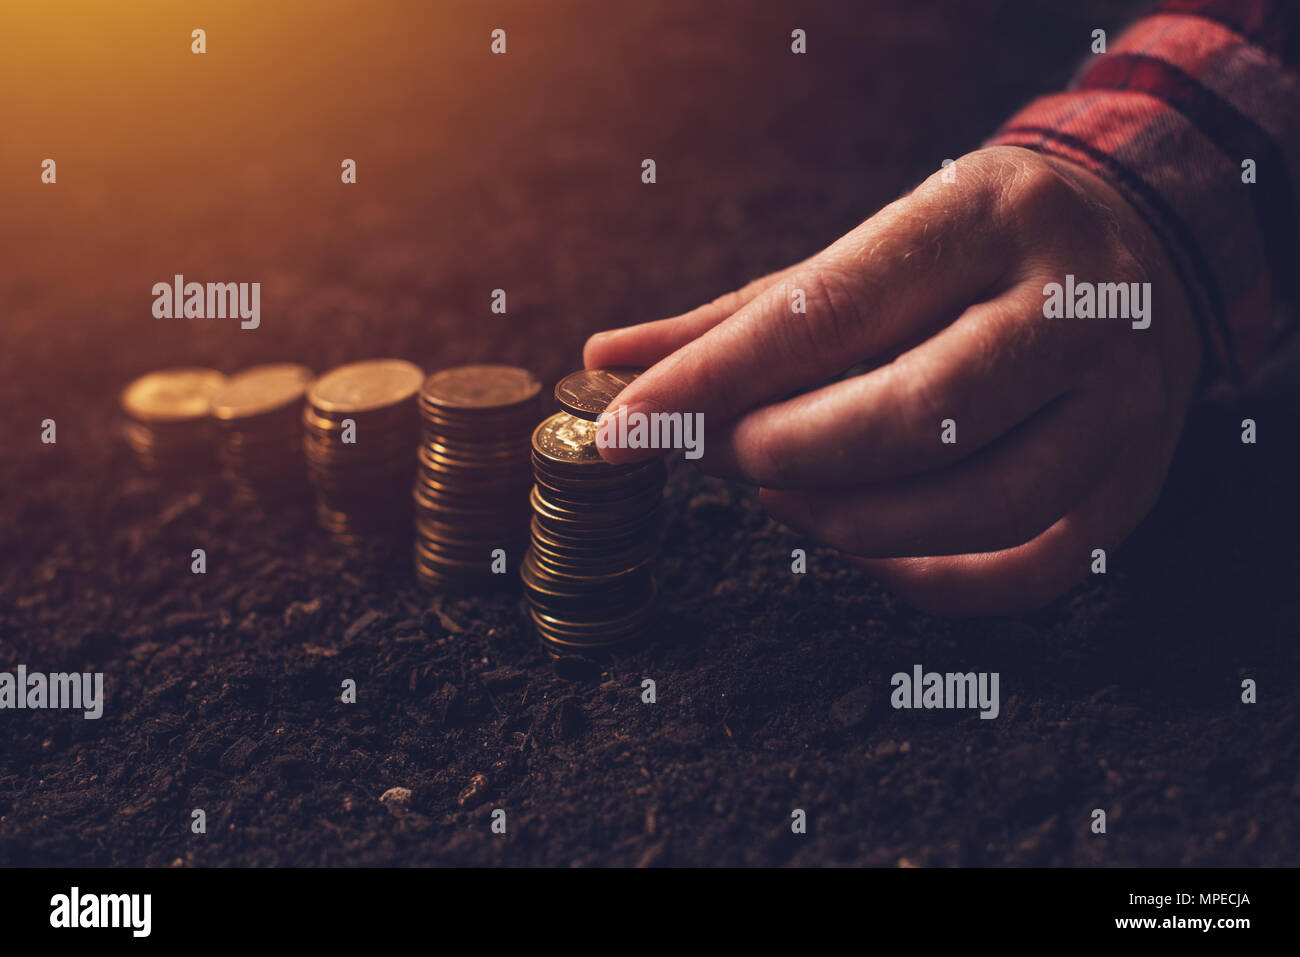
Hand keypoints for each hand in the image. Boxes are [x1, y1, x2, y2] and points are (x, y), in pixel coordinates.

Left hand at [583, 146, 1203, 614]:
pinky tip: (864, 547)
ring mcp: (1124, 404)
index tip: (624, 428)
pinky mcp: (1133, 484)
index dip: (713, 381)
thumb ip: (739, 316)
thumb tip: (606, 362)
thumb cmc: (966, 251)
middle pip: (919, 414)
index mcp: (988, 215)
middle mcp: (1076, 305)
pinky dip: (927, 579)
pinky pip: (1026, 571)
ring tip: (782, 495)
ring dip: (850, 521)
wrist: (1136, 248)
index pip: (830, 310)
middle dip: (790, 452)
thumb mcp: (864, 248)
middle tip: (724, 457)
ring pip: (980, 505)